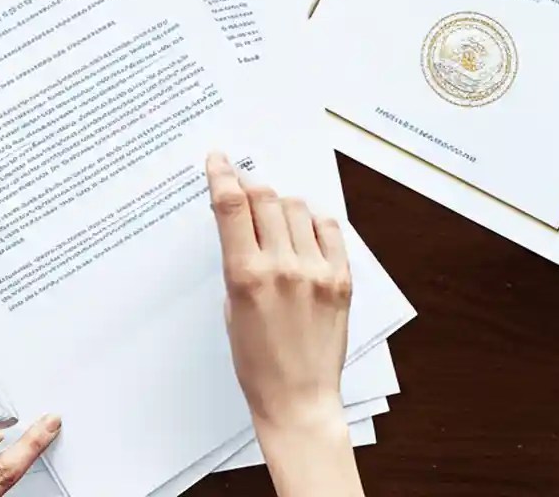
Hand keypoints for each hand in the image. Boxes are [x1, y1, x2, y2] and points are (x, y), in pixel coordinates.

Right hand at [205, 153, 362, 495]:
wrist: (298, 399)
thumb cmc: (257, 363)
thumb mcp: (230, 309)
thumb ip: (238, 264)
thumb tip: (241, 226)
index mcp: (246, 276)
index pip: (231, 206)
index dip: (222, 175)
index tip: (218, 160)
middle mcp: (283, 267)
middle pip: (265, 198)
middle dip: (249, 183)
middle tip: (243, 181)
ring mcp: (316, 271)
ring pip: (296, 208)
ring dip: (280, 203)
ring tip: (273, 216)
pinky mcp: (340, 280)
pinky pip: (329, 229)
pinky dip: (313, 221)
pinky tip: (303, 229)